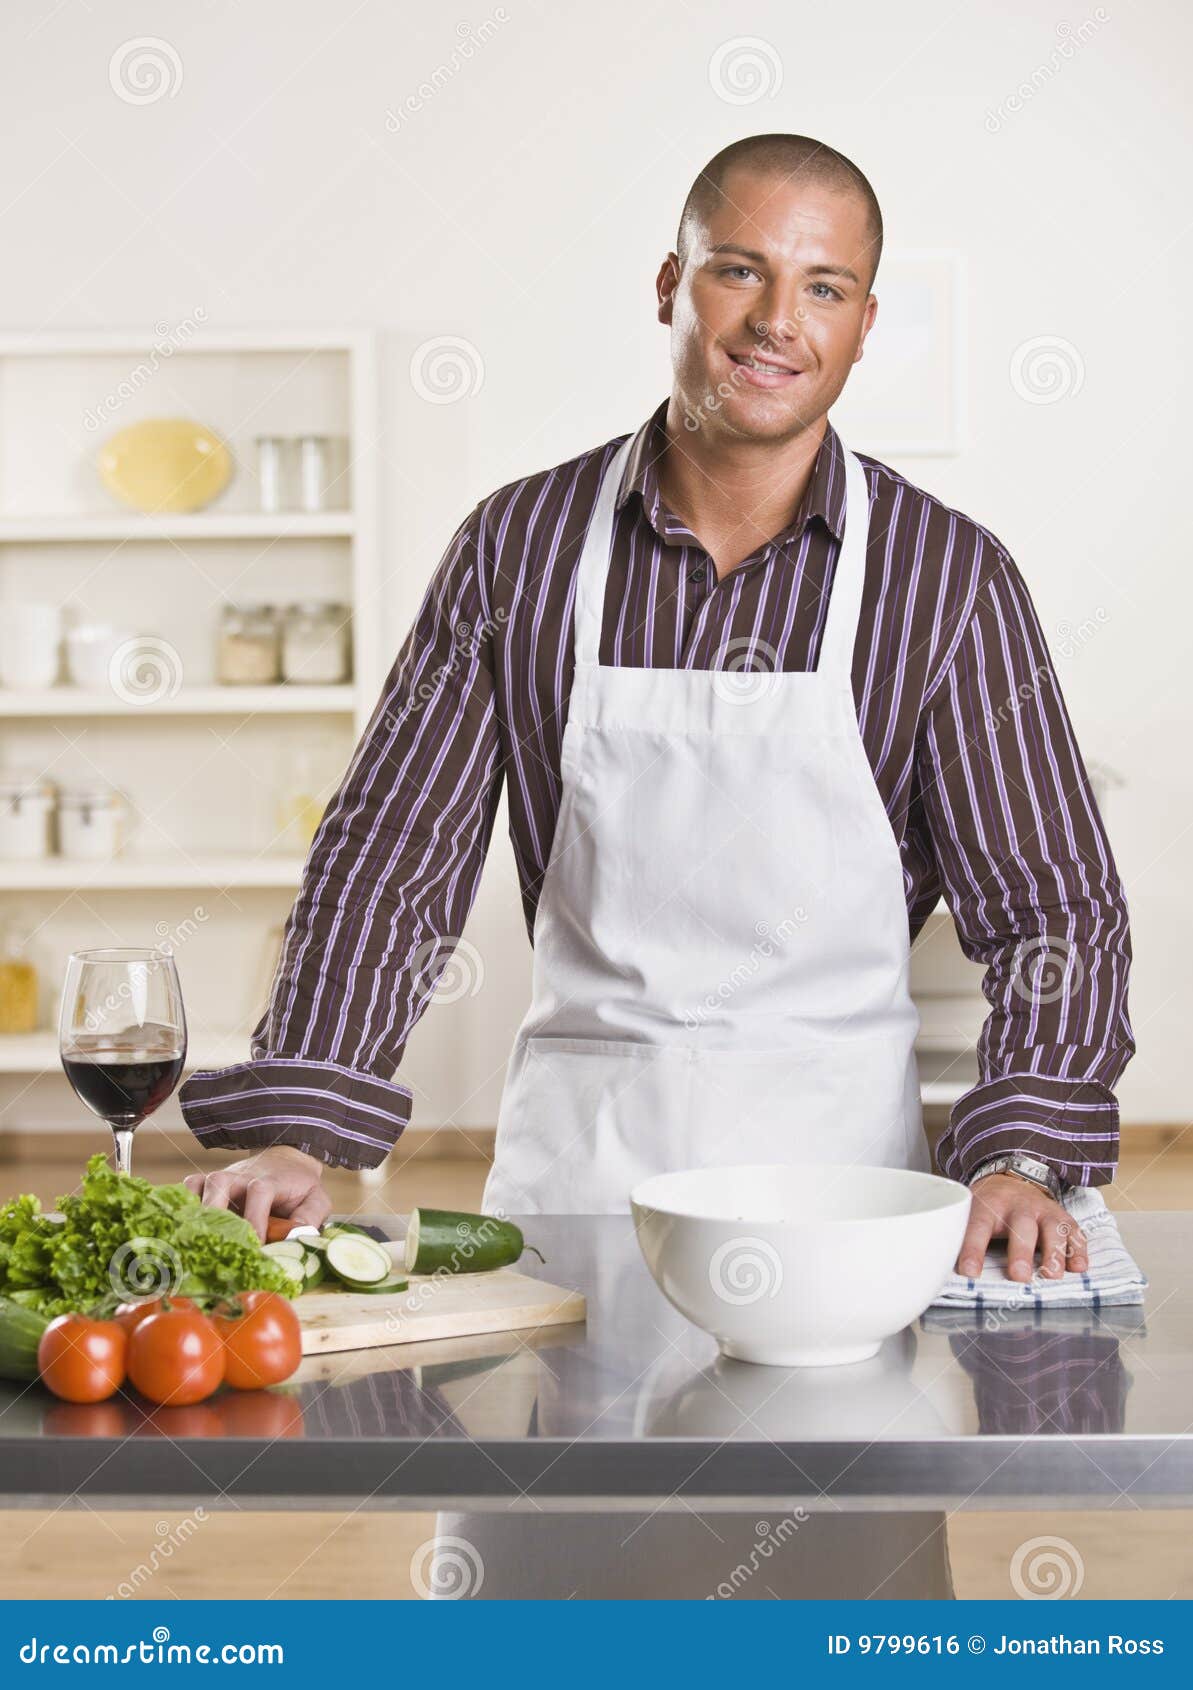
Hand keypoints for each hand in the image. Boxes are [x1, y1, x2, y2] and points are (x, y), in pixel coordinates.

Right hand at [183, 1145, 330, 1240]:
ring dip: (194, 1210)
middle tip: (213, 1243)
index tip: (255, 1243)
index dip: (255, 1217)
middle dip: (215, 1213)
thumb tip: (294, 1238)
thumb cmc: (299, 1188)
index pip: (259, 1192)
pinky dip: (182, 1204)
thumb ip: (310, 1217)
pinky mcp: (208, 1183)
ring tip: (191, 1238)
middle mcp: (241, 1177)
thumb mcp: (316, 1199)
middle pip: (220, 1185)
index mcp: (269, 1180)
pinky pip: (187, 1188)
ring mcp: (222, 1178)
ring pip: (200, 1185)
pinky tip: (182, 1228)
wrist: (285, 1161)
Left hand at [955, 1172, 1088, 1281]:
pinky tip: (1079, 1267)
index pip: (978, 1227)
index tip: (969, 1272)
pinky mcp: (1063, 1218)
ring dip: (1054, 1252)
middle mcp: (1019, 1206)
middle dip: (1020, 1252)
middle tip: (1018, 1276)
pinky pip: (1075, 1232)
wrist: (1012, 1179)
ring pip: (1052, 1228)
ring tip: (1052, 1275)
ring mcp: (1044, 1210)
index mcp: (989, 1205)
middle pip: (1021, 1227)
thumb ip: (960, 1237)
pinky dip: (1078, 1249)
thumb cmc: (987, 1207)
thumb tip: (941, 1269)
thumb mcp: (969, 1213)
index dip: (972, 1248)